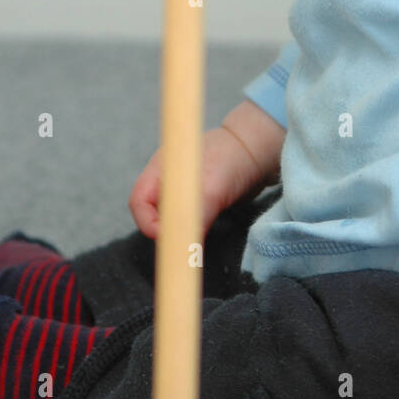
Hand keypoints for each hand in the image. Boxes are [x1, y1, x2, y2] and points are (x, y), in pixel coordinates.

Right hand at [128, 126, 268, 240]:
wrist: (258, 151)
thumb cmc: (234, 158)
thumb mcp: (213, 187)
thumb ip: (196, 214)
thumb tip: (185, 247)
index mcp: (161, 169)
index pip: (139, 201)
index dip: (148, 223)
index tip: (169, 237)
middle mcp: (168, 181)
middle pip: (151, 214)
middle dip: (163, 232)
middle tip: (181, 245)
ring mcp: (182, 191)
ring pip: (170, 219)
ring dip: (178, 232)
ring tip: (192, 243)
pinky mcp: (198, 201)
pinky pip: (186, 221)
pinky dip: (190, 231)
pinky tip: (201, 236)